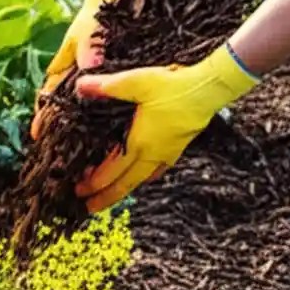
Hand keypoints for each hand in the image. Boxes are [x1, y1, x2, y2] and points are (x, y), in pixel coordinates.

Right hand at [30, 0, 124, 140]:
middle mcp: (81, 72)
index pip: (50, 92)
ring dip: (89, 122)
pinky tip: (118, 128)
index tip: (38, 133)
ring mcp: (99, 74)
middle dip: (63, 125)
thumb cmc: (98, 8)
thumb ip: (90, 44)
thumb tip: (89, 66)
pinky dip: (113, 111)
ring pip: (90, 103)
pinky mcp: (118, 72)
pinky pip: (112, 95)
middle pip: (68, 103)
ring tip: (89, 147)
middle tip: (60, 150)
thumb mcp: (91, 25)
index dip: (44, 113)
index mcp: (66, 62)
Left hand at [73, 44, 259, 212]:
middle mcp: (153, 154)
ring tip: (108, 194)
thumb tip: (80, 86)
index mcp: (140, 144)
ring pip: (140, 179)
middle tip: (87, 207)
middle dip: (105, 197)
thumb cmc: (175, 87)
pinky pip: (155, 170)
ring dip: (122, 188)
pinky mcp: (177, 148)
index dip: (94, 184)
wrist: (210, 89)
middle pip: (125, 185)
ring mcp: (166, 153)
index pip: (112, 172)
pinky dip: (141, 177)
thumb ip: (106, 87)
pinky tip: (140, 175)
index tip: (78, 192)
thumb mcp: (136, 82)